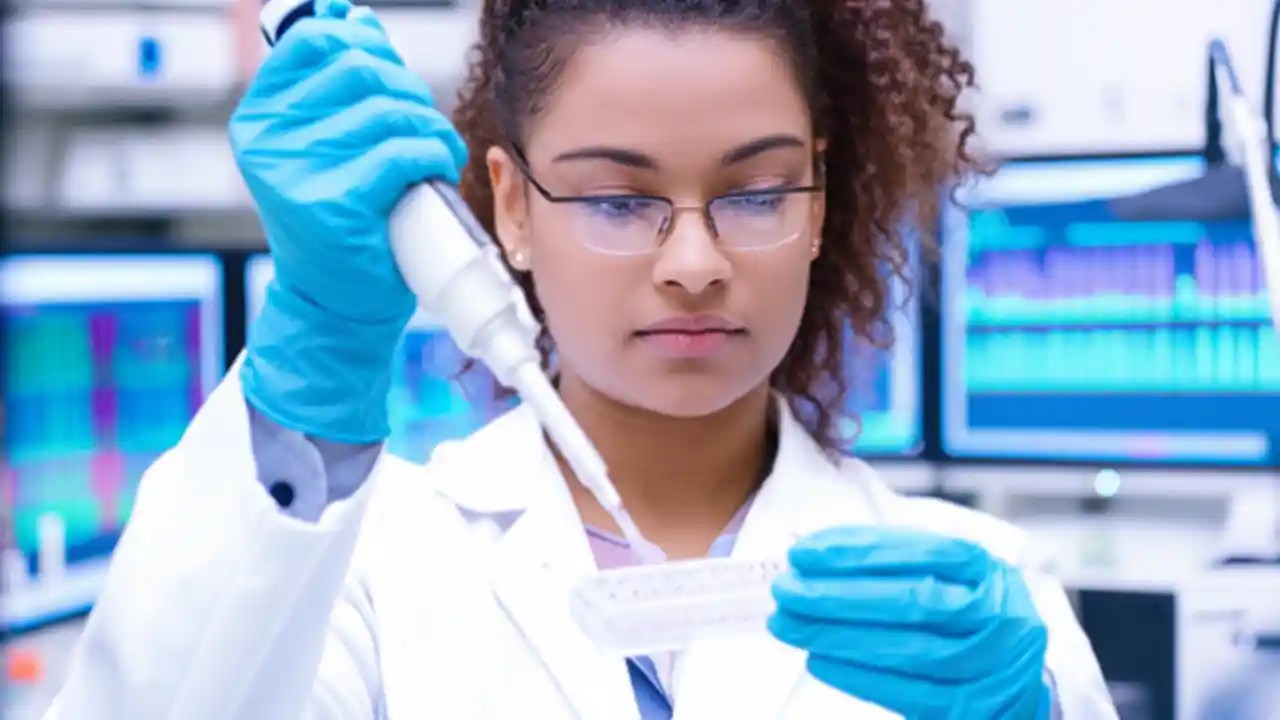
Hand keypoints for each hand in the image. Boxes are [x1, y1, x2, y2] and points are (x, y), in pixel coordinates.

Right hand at [231, 0, 467, 442]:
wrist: (334, 305)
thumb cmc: (341, 221)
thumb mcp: (321, 147)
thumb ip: (330, 87)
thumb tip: (352, 16)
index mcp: (258, 118)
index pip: (315, 40)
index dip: (365, 43)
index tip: (389, 72)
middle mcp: (266, 140)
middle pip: (359, 70)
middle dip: (407, 90)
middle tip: (420, 125)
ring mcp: (297, 172)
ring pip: (390, 110)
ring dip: (429, 127)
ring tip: (434, 152)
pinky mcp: (335, 204)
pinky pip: (404, 151)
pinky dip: (435, 154)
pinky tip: (438, 170)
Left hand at [768, 527, 1050, 719]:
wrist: (1014, 687)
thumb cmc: (963, 622)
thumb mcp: (947, 579)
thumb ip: (892, 564)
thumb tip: (817, 555)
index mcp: (991, 571)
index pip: (923, 551)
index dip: (859, 551)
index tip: (804, 553)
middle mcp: (1002, 617)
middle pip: (913, 601)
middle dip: (839, 593)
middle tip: (785, 589)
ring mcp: (992, 667)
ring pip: (908, 648)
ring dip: (838, 634)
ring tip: (789, 623)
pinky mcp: (972, 709)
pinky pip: (908, 693)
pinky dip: (857, 674)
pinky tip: (818, 659)